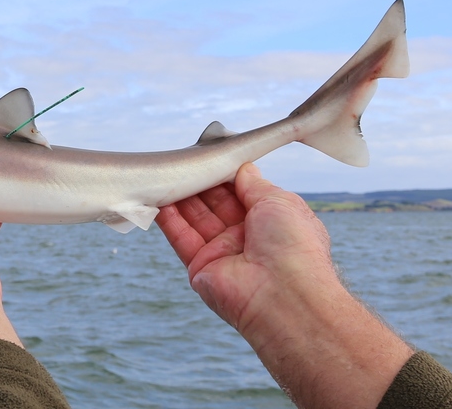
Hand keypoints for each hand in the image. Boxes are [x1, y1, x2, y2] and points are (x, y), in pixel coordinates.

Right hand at [155, 163, 336, 334]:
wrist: (284, 296)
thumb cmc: (293, 246)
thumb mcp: (279, 201)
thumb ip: (253, 183)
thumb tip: (242, 168)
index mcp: (270, 221)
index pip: (241, 192)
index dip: (225, 175)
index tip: (210, 156)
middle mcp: (246, 238)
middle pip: (215, 204)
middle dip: (200, 183)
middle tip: (183, 162)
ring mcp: (222, 254)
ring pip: (195, 219)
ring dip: (180, 197)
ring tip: (165, 174)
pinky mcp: (201, 268)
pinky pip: (182, 238)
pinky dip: (169, 219)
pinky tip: (158, 199)